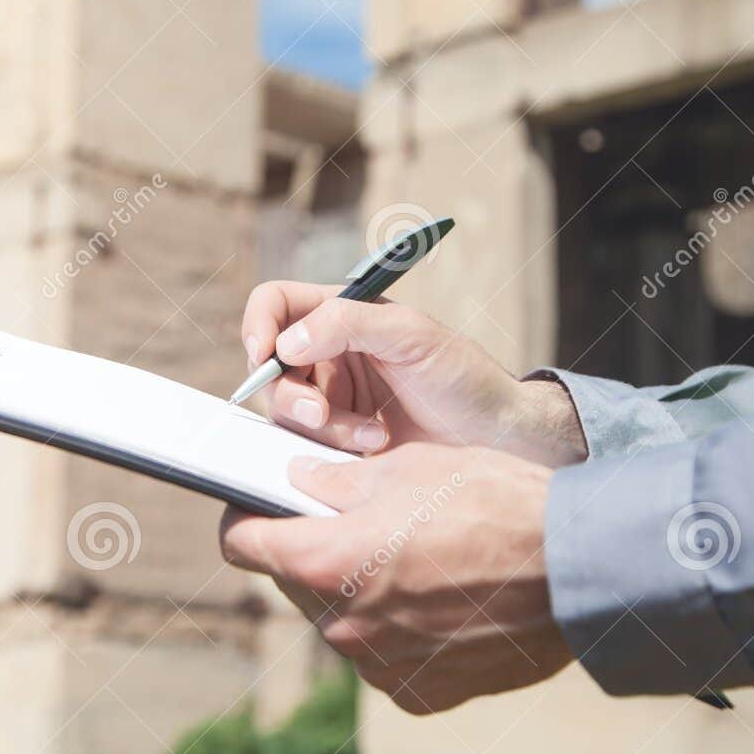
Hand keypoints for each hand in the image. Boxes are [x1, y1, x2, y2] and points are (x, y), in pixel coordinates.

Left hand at [220, 443, 574, 713]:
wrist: (577, 569)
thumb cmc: (495, 504)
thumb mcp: (407, 468)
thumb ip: (335, 483)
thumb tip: (296, 481)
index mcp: (327, 562)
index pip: (243, 546)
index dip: (244, 520)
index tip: (254, 509)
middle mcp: (342, 626)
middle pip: (294, 584)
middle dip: (313, 552)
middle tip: (356, 523)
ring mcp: (379, 668)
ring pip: (340, 622)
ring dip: (357, 592)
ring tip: (412, 560)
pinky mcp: (418, 693)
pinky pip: (384, 658)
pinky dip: (397, 631)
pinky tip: (437, 602)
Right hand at [241, 281, 585, 463]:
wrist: (495, 437)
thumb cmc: (464, 377)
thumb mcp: (412, 335)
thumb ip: (348, 324)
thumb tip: (287, 342)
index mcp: (341, 315)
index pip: (275, 305)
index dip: (258, 325)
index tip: (265, 354)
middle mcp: (328, 354)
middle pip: (271, 366)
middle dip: (289, 394)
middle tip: (319, 414)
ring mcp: (331, 399)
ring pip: (287, 412)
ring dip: (325, 427)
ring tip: (374, 434)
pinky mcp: (337, 441)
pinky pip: (305, 446)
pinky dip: (335, 448)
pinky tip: (377, 445)